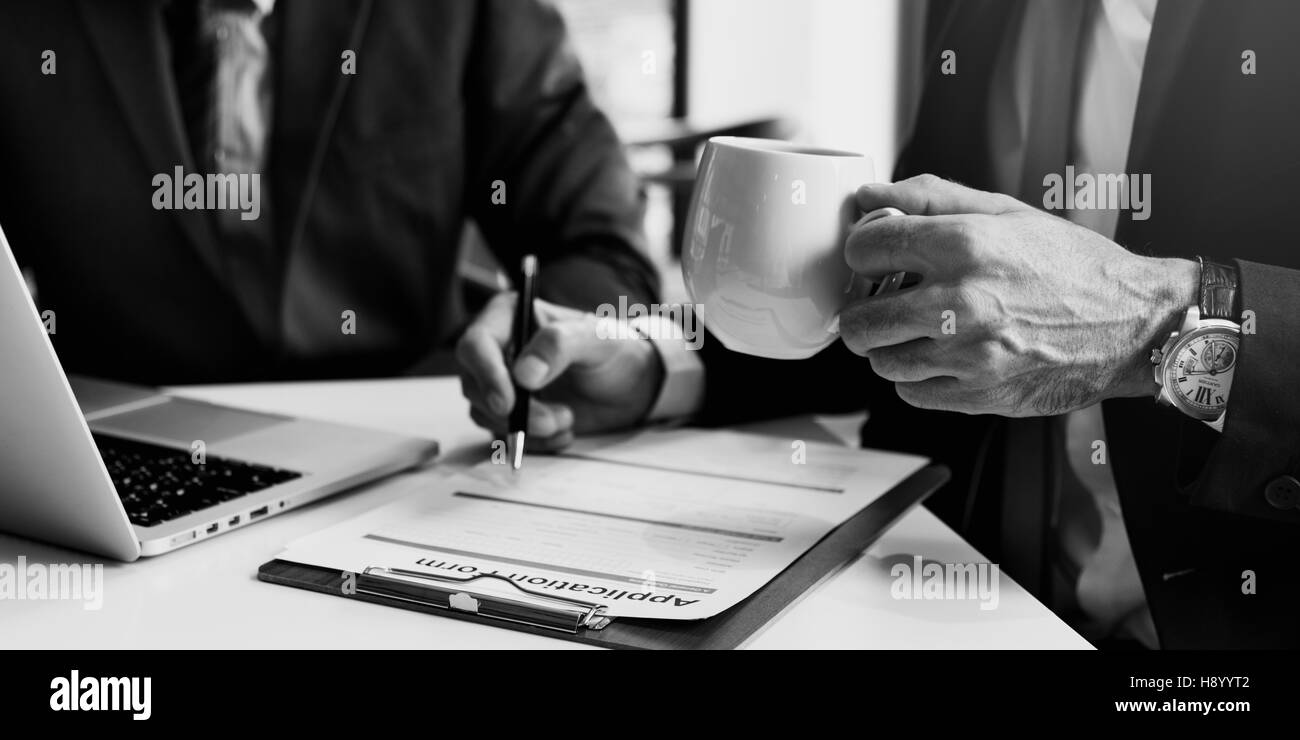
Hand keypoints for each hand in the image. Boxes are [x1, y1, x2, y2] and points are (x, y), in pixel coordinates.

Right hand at [455, 292, 664, 449]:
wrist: (631, 385)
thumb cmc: (614, 350)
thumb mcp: (597, 338)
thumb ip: (560, 345)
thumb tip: (522, 374)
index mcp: (510, 316)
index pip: (476, 344)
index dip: (486, 374)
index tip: (509, 402)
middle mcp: (498, 348)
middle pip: (473, 383)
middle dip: (512, 410)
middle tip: (553, 420)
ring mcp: (501, 383)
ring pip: (484, 413)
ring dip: (525, 427)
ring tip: (567, 419)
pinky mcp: (510, 413)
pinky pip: (502, 435)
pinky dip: (533, 442)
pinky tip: (565, 432)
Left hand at [841, 174, 1198, 416]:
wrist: (1133, 323)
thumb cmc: (1071, 266)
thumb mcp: (1005, 213)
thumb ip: (929, 198)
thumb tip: (868, 195)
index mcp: (965, 246)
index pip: (867, 248)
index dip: (862, 251)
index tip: (874, 256)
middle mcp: (962, 302)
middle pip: (860, 320)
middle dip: (863, 309)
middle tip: (883, 302)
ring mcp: (969, 355)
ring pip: (881, 361)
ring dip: (889, 346)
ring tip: (917, 329)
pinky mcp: (979, 395)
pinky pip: (910, 393)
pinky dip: (916, 377)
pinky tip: (942, 355)